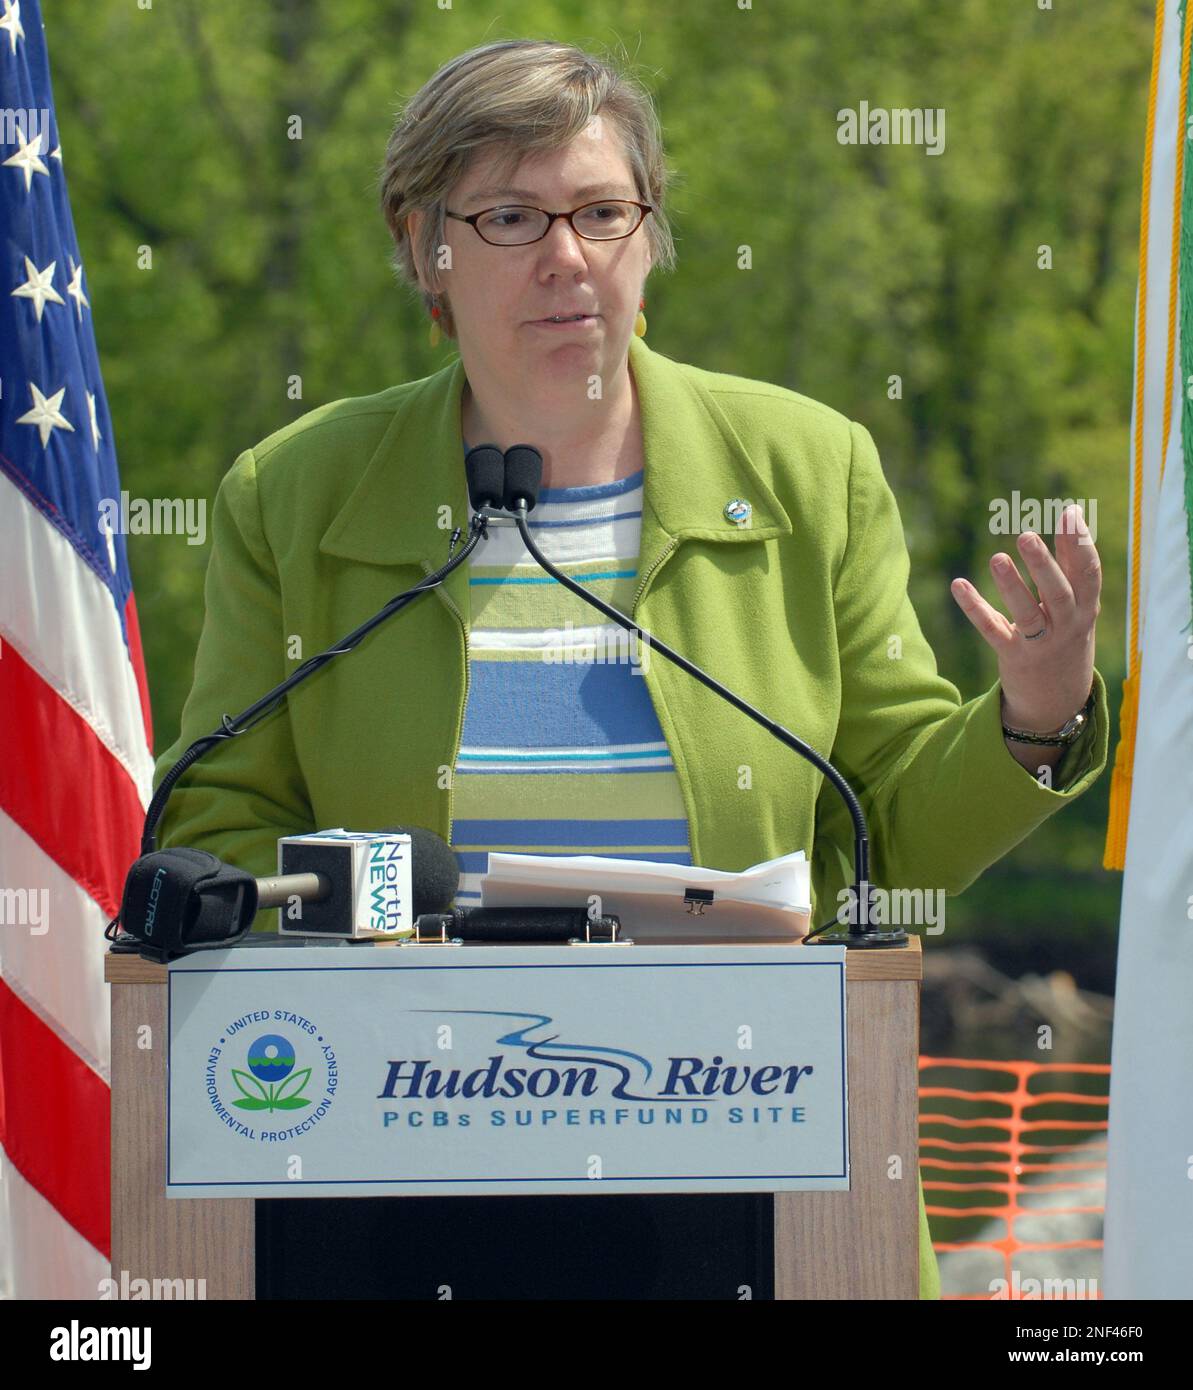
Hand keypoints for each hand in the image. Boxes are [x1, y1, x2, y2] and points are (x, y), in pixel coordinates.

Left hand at [949, 503, 1099, 732]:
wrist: (1058, 701)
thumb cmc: (1066, 638)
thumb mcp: (1078, 606)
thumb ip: (1071, 565)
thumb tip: (1074, 513)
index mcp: (1086, 610)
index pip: (1087, 575)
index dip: (1080, 544)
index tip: (1070, 513)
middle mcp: (1067, 627)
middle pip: (1058, 594)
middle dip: (1043, 565)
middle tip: (1025, 536)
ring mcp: (1040, 645)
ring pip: (1026, 614)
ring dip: (1011, 586)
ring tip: (997, 558)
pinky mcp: (1013, 657)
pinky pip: (993, 630)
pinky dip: (975, 608)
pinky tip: (959, 585)